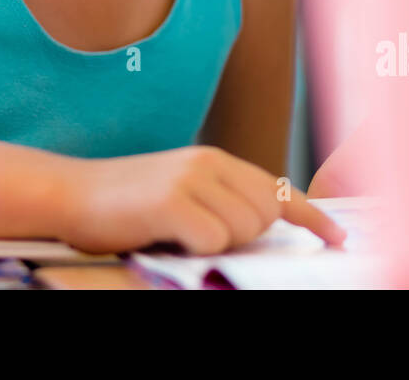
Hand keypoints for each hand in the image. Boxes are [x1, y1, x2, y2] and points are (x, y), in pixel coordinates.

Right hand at [54, 145, 347, 254]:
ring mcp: (190, 179)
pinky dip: (195, 248)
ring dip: (218, 244)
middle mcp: (208, 162)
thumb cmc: (127, 203)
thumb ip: (220, 198)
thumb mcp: (181, 189)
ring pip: (242, 230)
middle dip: (245, 237)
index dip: (311, 216)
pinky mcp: (172, 201)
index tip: (337, 238)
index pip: (276, 188)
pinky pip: (212, 240)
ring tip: (178, 233)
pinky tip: (167, 235)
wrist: (71, 193)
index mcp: (215, 159)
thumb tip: (264, 223)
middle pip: (264, 216)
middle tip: (200, 234)